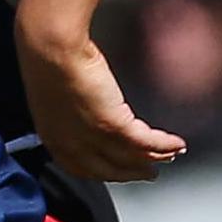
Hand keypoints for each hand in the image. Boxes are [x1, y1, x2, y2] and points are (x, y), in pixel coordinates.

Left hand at [16, 26, 185, 181]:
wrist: (51, 47)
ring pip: (129, 158)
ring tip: (169, 157)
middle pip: (108, 170)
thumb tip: (84, 110)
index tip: (119, 172)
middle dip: (132, 173)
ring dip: (153, 160)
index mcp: (53, 136)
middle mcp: (71, 143)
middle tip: (149, 173)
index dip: (104, 173)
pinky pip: (144, 143)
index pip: (81, 168)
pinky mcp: (112, 123)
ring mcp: (92, 136)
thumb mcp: (54, 92)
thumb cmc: (47, 58)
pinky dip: (163, 145)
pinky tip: (175, 144)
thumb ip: (67, 109)